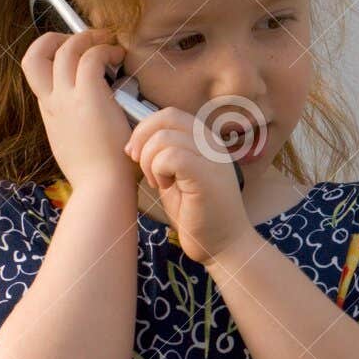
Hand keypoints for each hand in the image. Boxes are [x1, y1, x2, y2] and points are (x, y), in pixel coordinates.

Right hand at [20, 28, 134, 191]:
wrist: (102, 188)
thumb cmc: (100, 175)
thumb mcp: (77, 148)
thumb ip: (78, 130)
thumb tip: (91, 124)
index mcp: (49, 113)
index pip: (36, 73)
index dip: (50, 57)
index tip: (73, 55)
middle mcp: (51, 102)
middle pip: (36, 54)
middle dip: (58, 38)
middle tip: (87, 39)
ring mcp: (66, 98)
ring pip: (64, 49)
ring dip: (87, 37)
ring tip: (109, 41)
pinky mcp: (88, 96)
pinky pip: (91, 57)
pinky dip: (105, 49)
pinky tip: (120, 56)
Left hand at [124, 106, 252, 263]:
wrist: (223, 244)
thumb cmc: (197, 213)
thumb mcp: (176, 175)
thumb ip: (164, 152)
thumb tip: (136, 137)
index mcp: (205, 141)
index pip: (169, 114)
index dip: (144, 130)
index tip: (134, 155)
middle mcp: (212, 143)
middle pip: (166, 117)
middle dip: (141, 140)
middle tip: (141, 166)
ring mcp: (212, 157)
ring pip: (164, 137)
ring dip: (149, 161)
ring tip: (158, 182)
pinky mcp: (207, 175)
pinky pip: (170, 156)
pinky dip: (158, 171)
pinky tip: (164, 187)